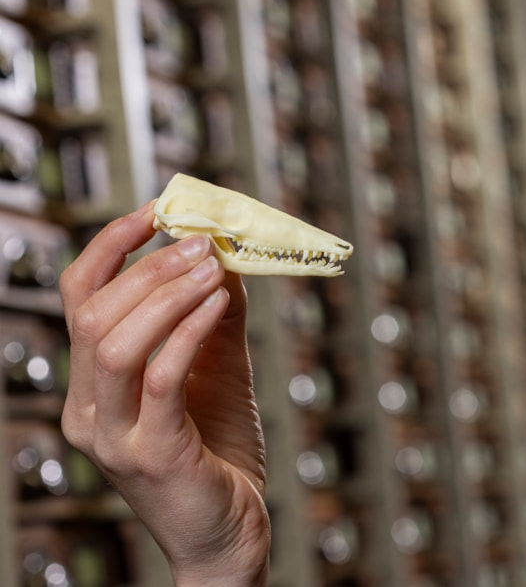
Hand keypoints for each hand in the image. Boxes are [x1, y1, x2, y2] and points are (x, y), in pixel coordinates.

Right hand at [60, 202, 269, 585]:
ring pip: (116, 342)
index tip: (154, 210)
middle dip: (149, 267)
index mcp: (93, 386)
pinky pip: (162, 377)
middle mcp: (88, 410)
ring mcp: (113, 437)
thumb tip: (223, 255)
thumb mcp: (216, 371)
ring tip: (212, 267)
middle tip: (199, 241)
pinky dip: (190, 330)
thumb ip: (213, 318)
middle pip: (92, 314)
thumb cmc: (218, 450)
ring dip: (167, 293)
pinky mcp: (152, 455)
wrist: (229, 533)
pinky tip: (221, 304)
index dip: (110, 248)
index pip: (79, 300)